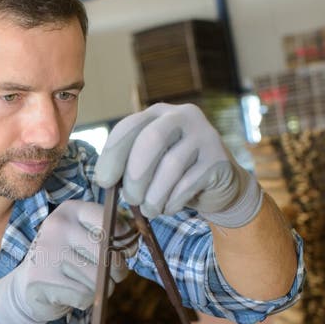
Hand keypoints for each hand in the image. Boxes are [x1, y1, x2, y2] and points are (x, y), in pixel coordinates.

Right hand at [0, 200, 128, 323]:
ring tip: (85, 284)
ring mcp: (48, 251)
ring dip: (101, 288)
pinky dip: (85, 300)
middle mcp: (57, 226)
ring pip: (98, 278)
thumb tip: (132, 246)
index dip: (124, 241)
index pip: (111, 222)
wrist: (26, 287)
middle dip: (118, 271)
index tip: (122, 251)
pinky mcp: (43, 278)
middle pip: (108, 253)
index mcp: (70, 210)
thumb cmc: (65, 261)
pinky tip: (71, 294)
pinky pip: (84, 295)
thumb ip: (110, 236)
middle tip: (112, 275)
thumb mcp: (83, 238)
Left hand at [95, 103, 261, 226]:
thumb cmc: (176, 175)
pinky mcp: (218, 159)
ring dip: (154, 195)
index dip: (112, 154)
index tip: (103, 181)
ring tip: (150, 210)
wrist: (220, 184)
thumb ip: (129, 163)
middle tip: (130, 199)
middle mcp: (183, 116)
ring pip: (170, 165)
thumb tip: (106, 180)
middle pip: (151, 140)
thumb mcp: (151, 162)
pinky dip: (173, 202)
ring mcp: (204, 135)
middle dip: (135, 176)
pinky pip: (188, 183)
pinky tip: (169, 208)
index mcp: (159, 113)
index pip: (129, 126)